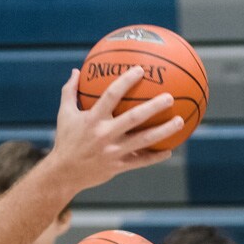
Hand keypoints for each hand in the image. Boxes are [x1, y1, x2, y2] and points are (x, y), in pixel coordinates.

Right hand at [47, 67, 183, 194]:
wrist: (64, 173)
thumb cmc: (65, 140)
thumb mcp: (65, 114)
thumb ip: (70, 92)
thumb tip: (76, 71)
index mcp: (93, 119)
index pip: (111, 95)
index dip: (126, 81)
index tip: (140, 70)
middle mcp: (105, 134)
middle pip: (134, 118)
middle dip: (153, 107)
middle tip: (170, 97)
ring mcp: (113, 151)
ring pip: (144, 140)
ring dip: (164, 131)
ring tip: (180, 121)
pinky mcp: (118, 166)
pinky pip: (141, 161)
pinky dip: (156, 156)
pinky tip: (169, 150)